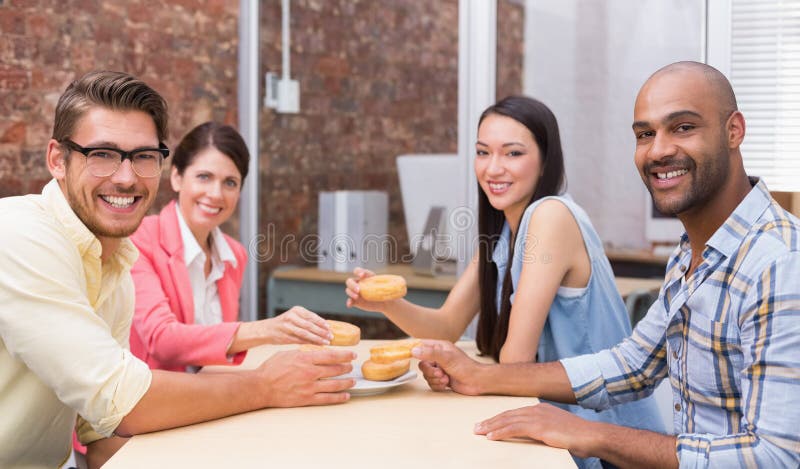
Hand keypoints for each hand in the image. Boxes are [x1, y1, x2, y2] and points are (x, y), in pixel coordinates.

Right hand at [256, 348, 355, 407]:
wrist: (261, 387)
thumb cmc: (272, 368)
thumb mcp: (288, 353)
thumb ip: (304, 351)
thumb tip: (317, 348)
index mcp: (305, 359)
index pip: (331, 355)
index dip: (345, 355)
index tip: (353, 354)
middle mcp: (310, 373)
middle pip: (335, 369)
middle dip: (347, 368)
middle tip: (352, 367)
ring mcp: (309, 387)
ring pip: (334, 384)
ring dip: (346, 382)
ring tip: (353, 381)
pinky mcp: (307, 399)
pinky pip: (327, 399)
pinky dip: (339, 397)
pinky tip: (346, 395)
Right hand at [259, 306, 332, 344]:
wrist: (267, 329)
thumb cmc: (285, 323)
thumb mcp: (295, 316)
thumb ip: (308, 320)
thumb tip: (325, 326)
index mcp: (296, 310)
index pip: (312, 316)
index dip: (322, 323)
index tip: (330, 328)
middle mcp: (291, 317)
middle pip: (310, 325)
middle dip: (321, 332)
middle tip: (330, 336)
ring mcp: (288, 327)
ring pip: (306, 334)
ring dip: (317, 339)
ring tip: (326, 342)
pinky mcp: (286, 337)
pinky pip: (300, 341)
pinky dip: (310, 343)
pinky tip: (317, 345)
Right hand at [345, 267, 393, 311]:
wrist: (386, 302)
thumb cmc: (386, 291)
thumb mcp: (386, 284)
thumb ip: (389, 282)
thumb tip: (402, 282)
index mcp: (365, 277)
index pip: (357, 271)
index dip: (358, 272)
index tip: (363, 275)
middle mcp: (359, 283)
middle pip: (350, 281)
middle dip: (353, 285)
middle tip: (359, 290)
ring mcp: (356, 292)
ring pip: (348, 290)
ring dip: (351, 293)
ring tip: (357, 296)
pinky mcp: (356, 301)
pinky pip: (349, 301)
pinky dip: (349, 302)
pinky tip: (349, 304)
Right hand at [411, 340, 483, 394]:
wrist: (477, 382)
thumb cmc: (466, 367)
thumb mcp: (447, 358)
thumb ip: (430, 353)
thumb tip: (414, 350)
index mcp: (439, 347)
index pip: (421, 344)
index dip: (414, 349)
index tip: (407, 354)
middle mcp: (438, 357)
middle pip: (422, 364)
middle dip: (430, 371)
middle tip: (439, 372)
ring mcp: (440, 368)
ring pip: (427, 375)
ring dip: (435, 379)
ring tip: (446, 378)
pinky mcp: (442, 379)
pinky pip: (431, 383)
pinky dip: (437, 385)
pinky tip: (446, 384)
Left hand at [474, 403, 594, 457]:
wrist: (591, 435)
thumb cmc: (577, 436)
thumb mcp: (556, 429)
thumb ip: (542, 429)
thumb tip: (533, 435)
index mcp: (540, 409)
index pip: (514, 413)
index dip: (499, 418)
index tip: (487, 423)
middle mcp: (536, 410)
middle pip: (507, 415)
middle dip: (491, 421)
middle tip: (477, 427)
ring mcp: (537, 417)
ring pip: (507, 421)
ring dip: (491, 427)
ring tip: (479, 432)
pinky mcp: (539, 427)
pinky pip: (514, 429)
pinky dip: (500, 432)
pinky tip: (491, 436)